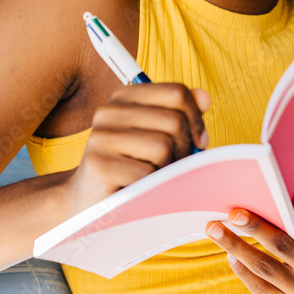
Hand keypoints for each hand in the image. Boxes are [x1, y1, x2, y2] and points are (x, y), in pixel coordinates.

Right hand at [64, 83, 210, 214]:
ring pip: (162, 146)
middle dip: (185, 148)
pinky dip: (152, 185)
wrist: (88, 200)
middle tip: (176, 165)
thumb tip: (204, 97)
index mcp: (124, 97)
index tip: (197, 140)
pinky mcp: (98, 165)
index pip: (177, 93)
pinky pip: (146, 172)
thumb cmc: (130, 165)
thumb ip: (182, 114)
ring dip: (168, 168)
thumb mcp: (156, 134)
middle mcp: (109, 111)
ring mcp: (101, 137)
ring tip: (157, 175)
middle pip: (174, 121)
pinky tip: (141, 187)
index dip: (195, 118)